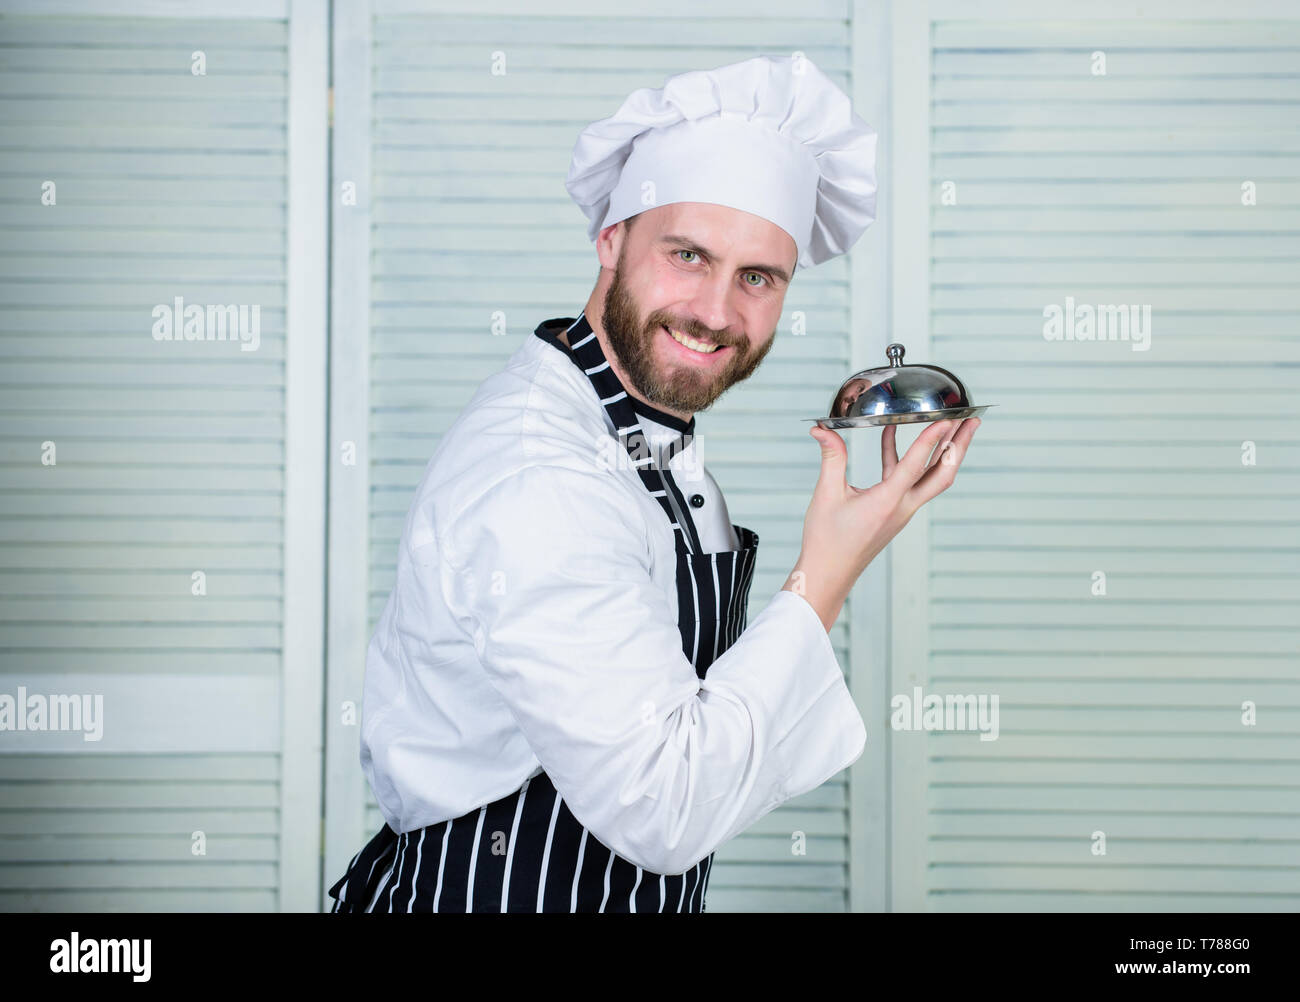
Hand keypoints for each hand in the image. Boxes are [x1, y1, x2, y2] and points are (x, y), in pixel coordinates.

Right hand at [784, 417, 980, 630]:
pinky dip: (907, 458)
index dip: (931, 440)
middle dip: (960, 446)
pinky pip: (909, 481)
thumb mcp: (827, 494)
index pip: (915, 466)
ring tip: (954, 426)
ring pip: (932, 478)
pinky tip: (893, 437)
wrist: (830, 573)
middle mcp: (902, 507)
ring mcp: (902, 511)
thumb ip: (831, 458)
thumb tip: (821, 429)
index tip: (947, 420)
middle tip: (973, 421)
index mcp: (886, 503)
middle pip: (943, 474)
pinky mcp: (895, 512)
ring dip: (944, 452)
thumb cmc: (827, 540)